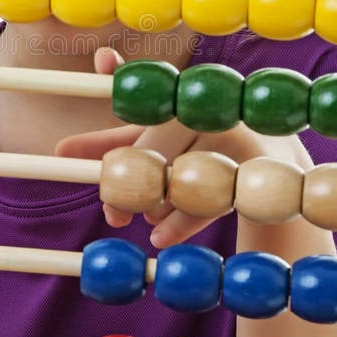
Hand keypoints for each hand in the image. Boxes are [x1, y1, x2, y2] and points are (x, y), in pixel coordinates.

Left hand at [54, 47, 313, 247]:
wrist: (277, 168)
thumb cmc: (202, 151)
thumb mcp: (161, 143)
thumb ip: (117, 142)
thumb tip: (59, 148)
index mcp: (178, 98)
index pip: (132, 112)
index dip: (98, 130)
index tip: (60, 150)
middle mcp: (205, 108)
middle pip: (151, 148)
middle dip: (126, 183)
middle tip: (110, 212)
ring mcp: (233, 134)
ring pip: (176, 176)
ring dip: (156, 205)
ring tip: (148, 223)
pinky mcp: (254, 166)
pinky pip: (208, 199)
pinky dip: (180, 223)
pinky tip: (158, 238)